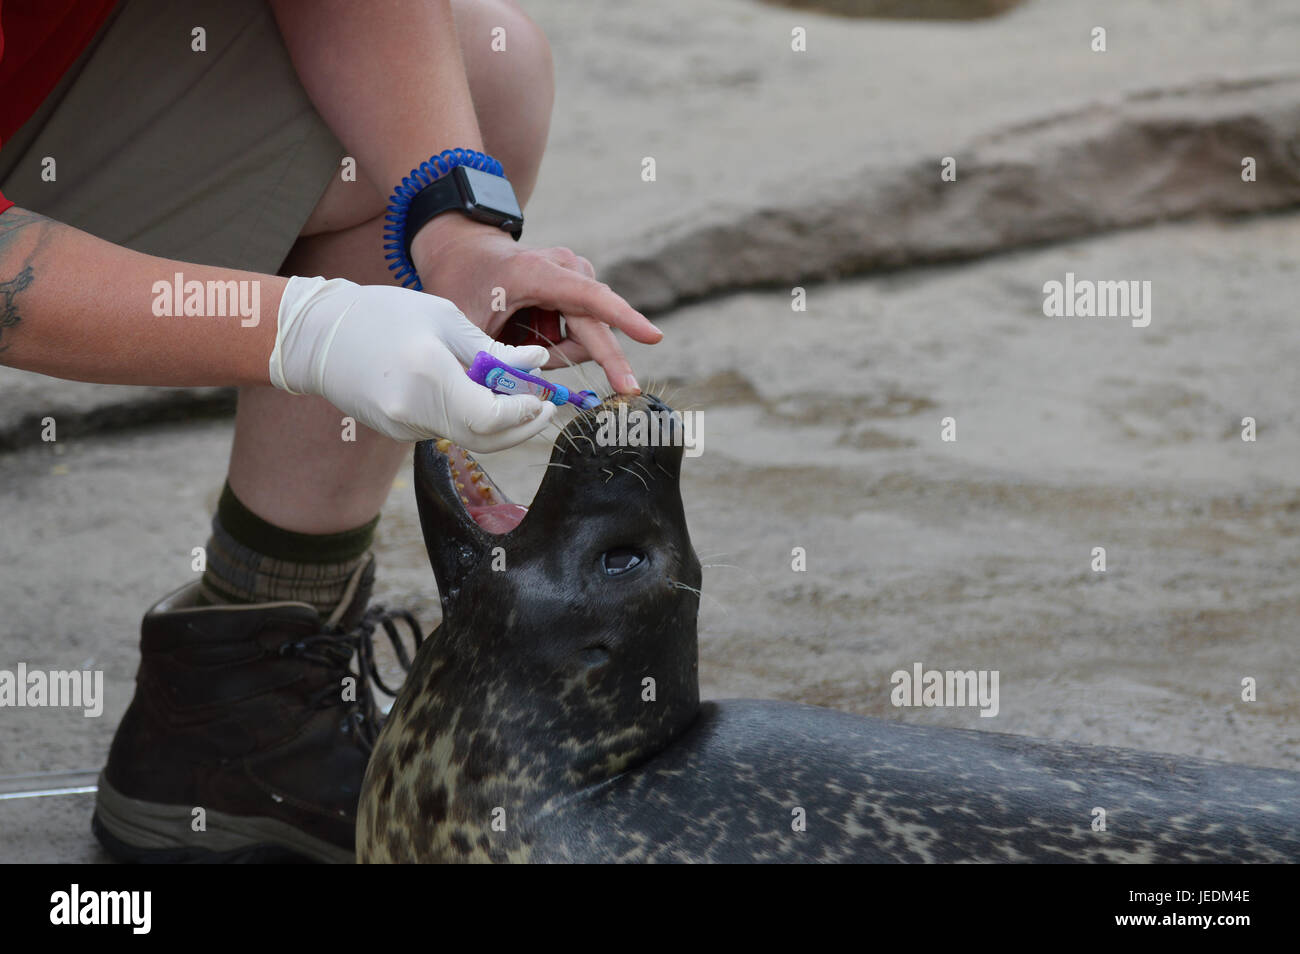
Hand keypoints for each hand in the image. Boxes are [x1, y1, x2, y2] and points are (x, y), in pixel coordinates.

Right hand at [270, 275, 556, 449]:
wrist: (316, 338)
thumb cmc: (382, 314)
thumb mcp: (443, 318)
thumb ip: (491, 349)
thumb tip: (537, 364)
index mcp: (428, 376)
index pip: (490, 417)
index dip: (523, 413)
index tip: (543, 398)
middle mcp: (414, 411)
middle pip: (485, 439)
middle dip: (522, 427)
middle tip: (545, 406)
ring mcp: (403, 427)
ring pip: (467, 436)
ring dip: (499, 421)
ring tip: (513, 391)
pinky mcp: (398, 432)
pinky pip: (446, 429)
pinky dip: (471, 417)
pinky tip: (475, 392)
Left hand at [410, 215, 661, 393]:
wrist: (465, 250)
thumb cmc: (461, 283)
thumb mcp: (465, 324)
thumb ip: (493, 357)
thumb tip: (522, 395)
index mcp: (536, 273)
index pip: (589, 297)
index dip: (623, 318)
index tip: (653, 337)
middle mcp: (566, 268)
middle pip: (597, 324)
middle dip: (608, 360)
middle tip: (626, 390)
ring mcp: (575, 274)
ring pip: (586, 334)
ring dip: (559, 351)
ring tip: (519, 340)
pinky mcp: (578, 286)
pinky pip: (580, 329)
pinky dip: (558, 341)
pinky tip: (528, 329)